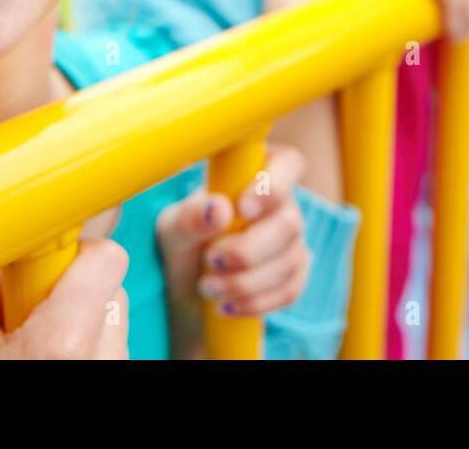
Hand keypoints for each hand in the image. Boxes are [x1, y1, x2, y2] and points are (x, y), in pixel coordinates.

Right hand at [0, 238, 128, 358]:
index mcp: (64, 341)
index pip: (106, 257)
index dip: (76, 251)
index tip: (47, 258)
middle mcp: (103, 355)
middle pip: (110, 286)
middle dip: (74, 288)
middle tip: (35, 308)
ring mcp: (117, 369)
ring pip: (113, 318)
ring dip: (82, 319)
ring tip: (41, 345)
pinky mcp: (121, 379)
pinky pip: (110, 346)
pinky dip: (87, 347)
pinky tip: (55, 362)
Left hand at [157, 145, 309, 319]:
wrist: (189, 280)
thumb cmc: (185, 238)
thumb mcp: (174, 225)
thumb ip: (191, 216)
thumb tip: (219, 209)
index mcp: (258, 173)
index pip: (288, 164)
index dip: (274, 185)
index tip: (243, 208)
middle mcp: (283, 204)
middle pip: (290, 223)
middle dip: (248, 250)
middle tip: (210, 259)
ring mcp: (293, 240)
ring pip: (290, 261)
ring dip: (245, 282)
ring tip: (207, 286)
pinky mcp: (294, 274)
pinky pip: (289, 290)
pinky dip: (255, 302)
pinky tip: (226, 305)